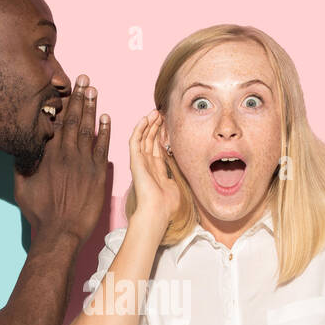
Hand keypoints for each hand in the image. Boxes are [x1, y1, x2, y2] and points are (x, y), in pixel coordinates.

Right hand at [14, 73, 109, 242]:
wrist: (61, 231)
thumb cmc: (40, 213)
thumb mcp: (21, 186)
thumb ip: (22, 164)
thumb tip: (20, 147)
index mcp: (47, 155)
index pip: (54, 123)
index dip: (60, 105)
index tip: (64, 89)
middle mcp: (65, 153)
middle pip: (72, 119)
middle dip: (78, 98)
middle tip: (84, 79)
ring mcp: (83, 162)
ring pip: (88, 128)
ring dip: (92, 108)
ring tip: (94, 89)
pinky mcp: (98, 173)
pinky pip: (103, 146)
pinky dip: (105, 131)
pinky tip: (106, 117)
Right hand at [129, 109, 180, 226]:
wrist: (157, 211)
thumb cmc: (167, 205)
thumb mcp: (177, 184)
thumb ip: (178, 174)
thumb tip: (190, 169)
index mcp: (156, 169)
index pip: (158, 146)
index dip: (162, 134)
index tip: (168, 123)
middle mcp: (146, 164)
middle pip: (150, 139)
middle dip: (155, 126)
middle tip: (162, 113)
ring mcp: (140, 162)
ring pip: (142, 137)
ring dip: (147, 124)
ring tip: (154, 112)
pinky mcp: (135, 161)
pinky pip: (134, 141)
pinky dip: (139, 129)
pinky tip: (145, 119)